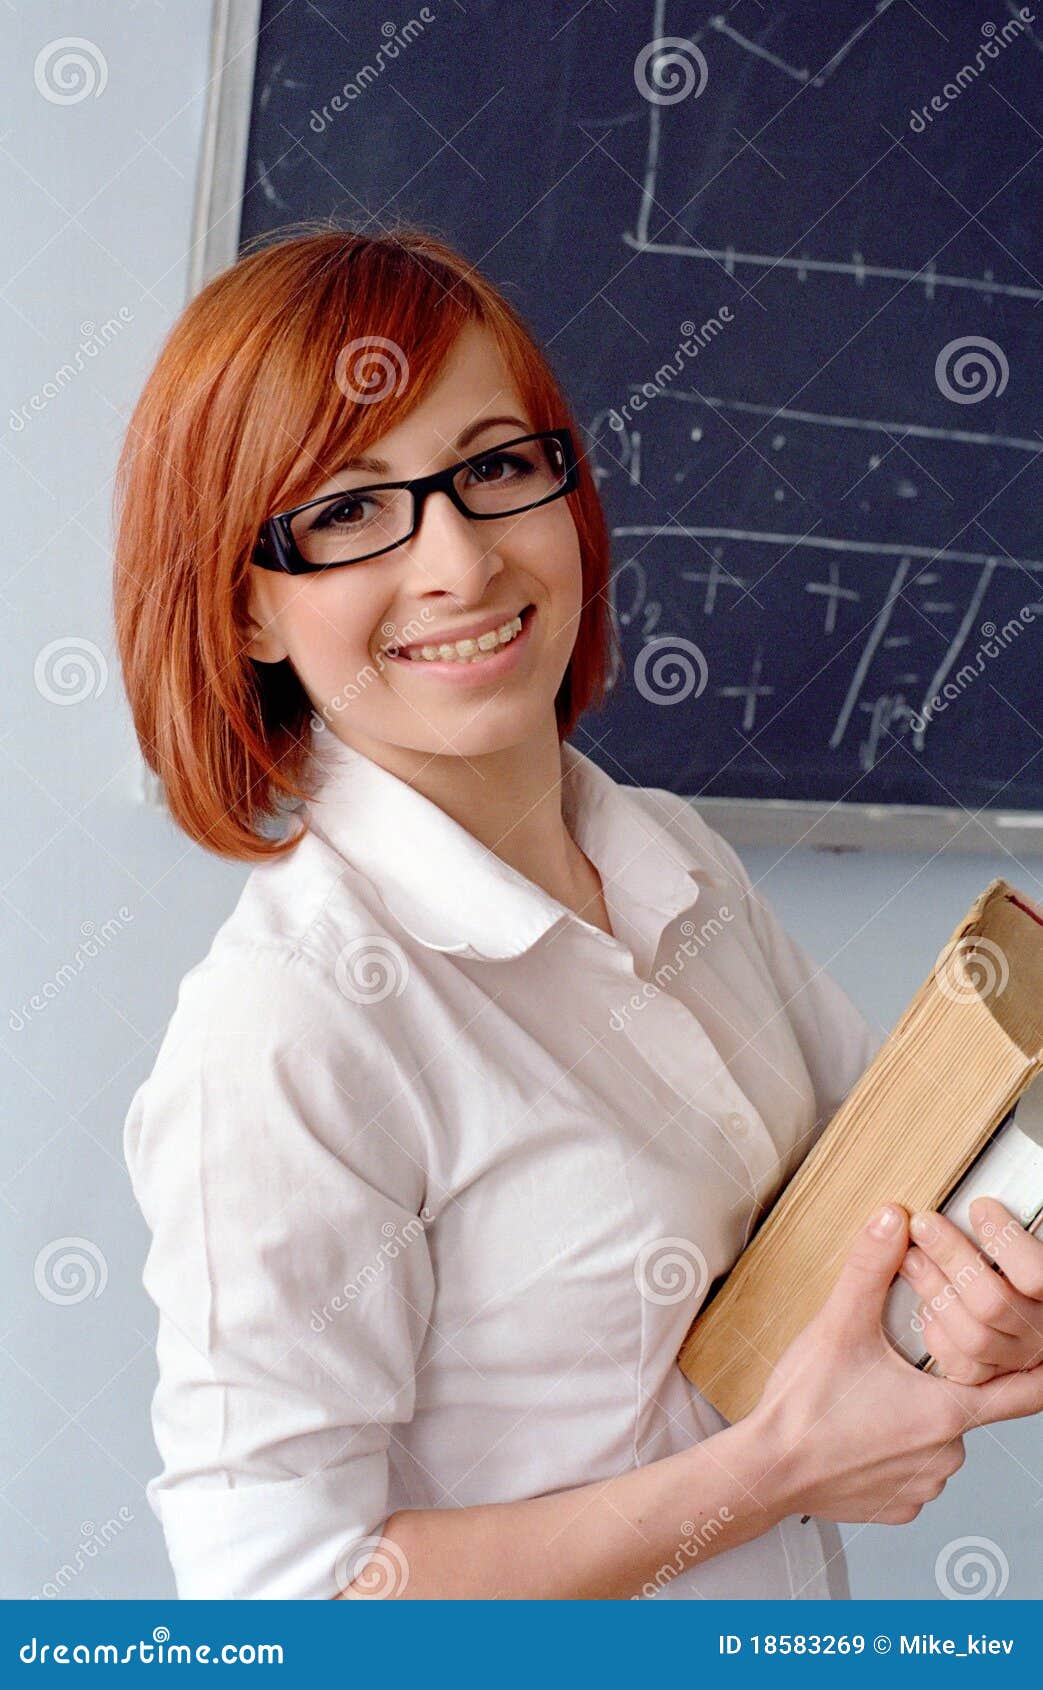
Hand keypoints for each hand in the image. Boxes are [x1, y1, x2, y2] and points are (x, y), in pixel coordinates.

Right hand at [749, 1202, 1042, 1526]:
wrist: (765, 1472)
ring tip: (865, 1399)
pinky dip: (891, 1451)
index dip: (1037, 1370)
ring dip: (911, 1417)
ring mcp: (921, 1486)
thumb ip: (870, 1268)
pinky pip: (909, 1472)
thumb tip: (891, 1220)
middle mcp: (944, 1456)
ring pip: (934, 1440)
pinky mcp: (897, 1506)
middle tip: (890, 1366)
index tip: (1041, 1355)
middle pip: (962, 1406)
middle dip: (935, 1383)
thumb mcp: (838, 1326)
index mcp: (944, 1411)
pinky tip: (857, 1431)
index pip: (1023, 1393)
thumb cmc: (804, 1409)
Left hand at [897, 1196, 1042, 1384]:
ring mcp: (1015, 1358)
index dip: (1006, 1242)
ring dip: (935, 1292)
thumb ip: (1006, 1239)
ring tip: (911, 1259)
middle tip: (924, 1225)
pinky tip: (926, 1306)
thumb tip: (970, 1206)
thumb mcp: (1022, 1261)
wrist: (974, 1339)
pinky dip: (938, 1335)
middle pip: (993, 1303)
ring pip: (974, 1337)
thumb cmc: (1005, 1284)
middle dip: (952, 1258)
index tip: (978, 1209)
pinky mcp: (989, 1382)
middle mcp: (1039, 1331)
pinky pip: (962, 1367)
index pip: (1036, 1276)